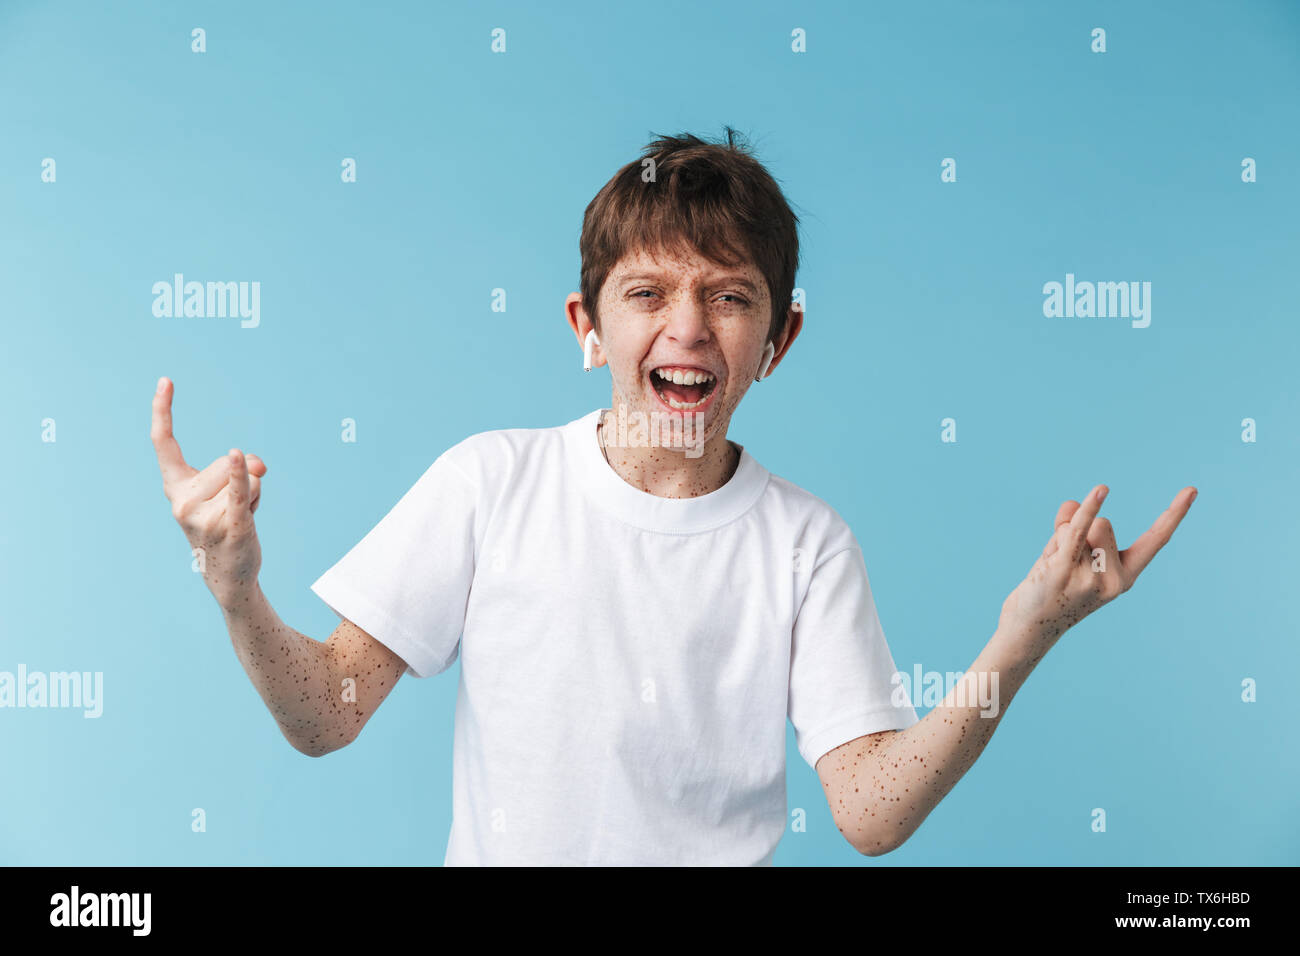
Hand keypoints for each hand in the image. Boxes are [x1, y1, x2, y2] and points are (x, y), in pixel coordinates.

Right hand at [151, 377, 268, 613]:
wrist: (227, 574)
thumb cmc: (225, 524)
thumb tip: (256, 464)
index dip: (164, 410)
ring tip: (241, 517)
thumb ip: (240, 469)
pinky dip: (244, 479)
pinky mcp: (231, 528)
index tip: (166, 380)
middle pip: (229, 461)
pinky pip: (240, 494)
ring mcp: (204, 517)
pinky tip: (246, 461)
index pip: (164, 443)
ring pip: (247, 477)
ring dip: (254, 494)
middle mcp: (183, 501)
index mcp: (175, 487)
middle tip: (235, 506)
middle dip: (243, 476)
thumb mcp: (227, 491)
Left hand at [998, 483, 1196, 651]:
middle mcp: (1113, 580)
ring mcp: (1090, 578)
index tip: (1192, 489)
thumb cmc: (1052, 589)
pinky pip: (1077, 531)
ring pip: (1080, 526)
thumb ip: (1073, 526)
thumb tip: (1074, 503)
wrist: (1029, 628)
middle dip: (1080, 531)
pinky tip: (1102, 491)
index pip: (1155, 540)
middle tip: (1064, 562)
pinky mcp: (1064, 571)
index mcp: (1124, 577)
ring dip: (1059, 536)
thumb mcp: (1069, 555)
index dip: (1174, 514)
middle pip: (1104, 524)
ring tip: (1051, 565)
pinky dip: (1087, 509)